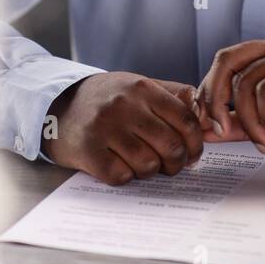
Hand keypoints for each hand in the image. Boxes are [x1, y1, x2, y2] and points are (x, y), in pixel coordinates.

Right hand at [41, 73, 205, 184]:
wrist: (57, 105)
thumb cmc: (106, 99)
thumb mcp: (138, 86)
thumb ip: (173, 96)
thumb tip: (207, 117)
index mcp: (142, 88)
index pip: (186, 120)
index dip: (196, 143)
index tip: (193, 154)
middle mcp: (124, 105)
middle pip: (172, 146)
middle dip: (176, 163)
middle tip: (169, 165)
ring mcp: (104, 128)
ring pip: (149, 166)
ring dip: (149, 171)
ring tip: (140, 163)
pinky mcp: (88, 151)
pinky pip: (121, 177)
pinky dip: (124, 176)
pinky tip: (117, 165)